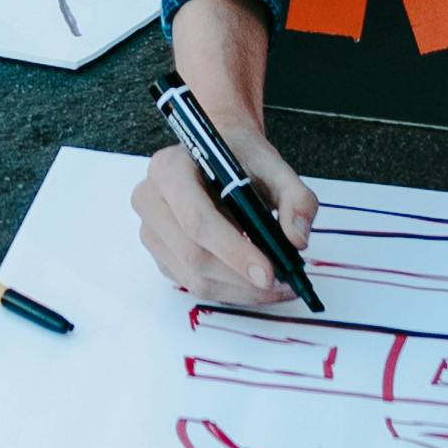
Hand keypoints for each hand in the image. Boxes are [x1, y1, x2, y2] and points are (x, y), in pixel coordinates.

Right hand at [131, 132, 323, 307]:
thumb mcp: (273, 165)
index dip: (233, 250)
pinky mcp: (161, 256)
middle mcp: (150, 200)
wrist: (218, 157)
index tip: (269, 272)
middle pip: (193, 254)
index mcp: (170, 168)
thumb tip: (296, 239)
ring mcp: (151, 231)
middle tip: (282, 284)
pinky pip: (194, 285)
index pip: (197, 219)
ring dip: (239, 290)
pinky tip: (256, 284)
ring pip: (194, 278)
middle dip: (241, 277)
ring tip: (277, 287)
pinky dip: (230, 291)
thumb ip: (295, 197)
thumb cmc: (239, 158)